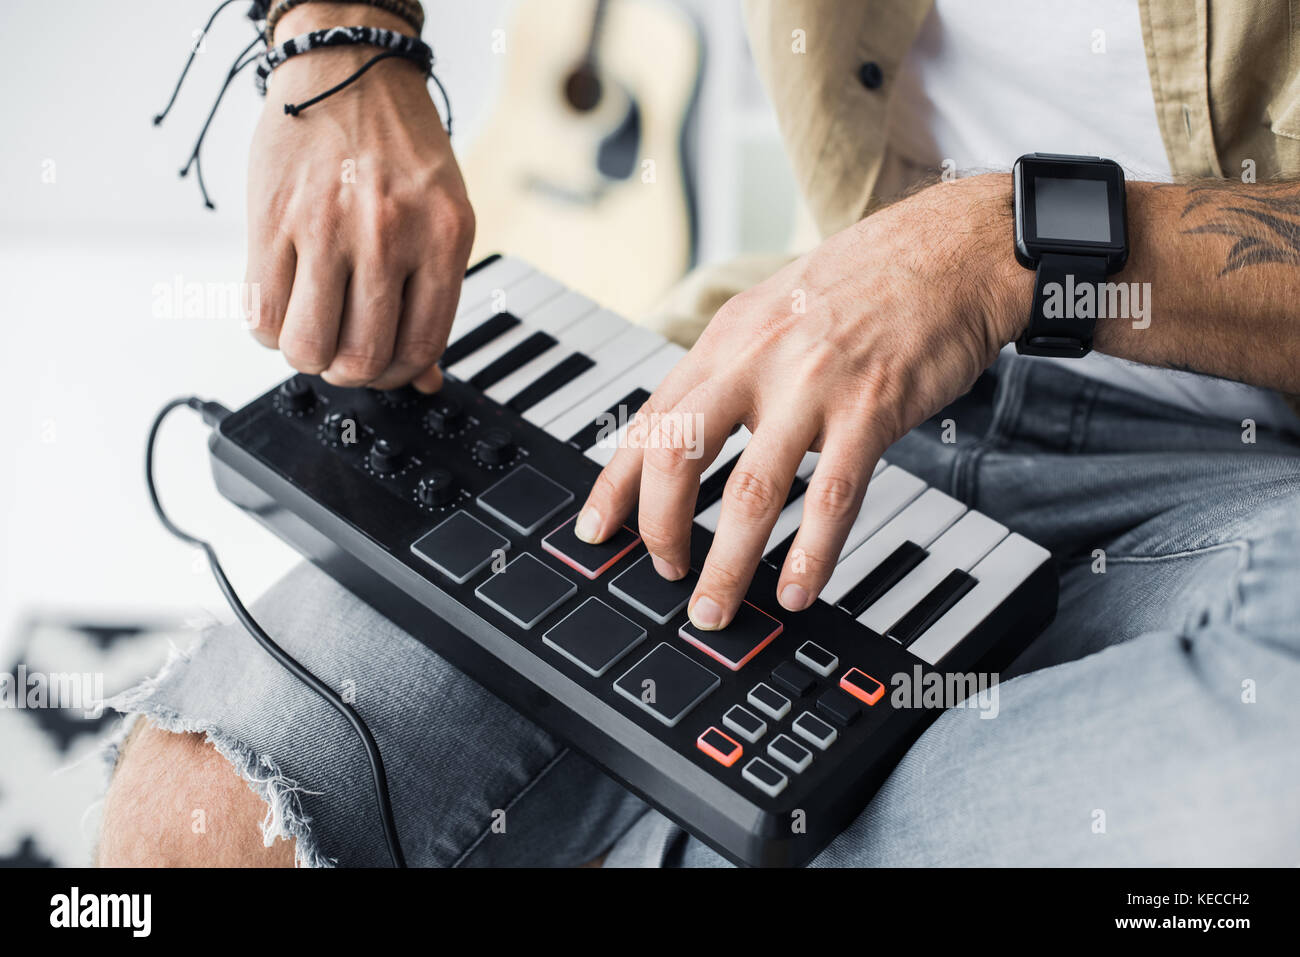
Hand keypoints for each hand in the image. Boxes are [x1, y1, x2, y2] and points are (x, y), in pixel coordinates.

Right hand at [245, 4, 473, 391]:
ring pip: (306, 346)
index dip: (397, 377)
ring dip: (306, 355)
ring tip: (311, 331)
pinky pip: (261, 312)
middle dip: (348, 372)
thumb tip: (424, 378)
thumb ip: (434, 298)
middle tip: (343, 353)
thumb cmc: (400, 149)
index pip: (420, 348)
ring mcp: (327, 228)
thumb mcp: (443, 217)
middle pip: (360, 359)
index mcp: (443, 237)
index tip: (385, 371)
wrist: (347, 71)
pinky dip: (269, 329)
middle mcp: (389, 235)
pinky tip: (283, 307)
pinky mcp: (272, 219)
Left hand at [575, 174, 1029, 629]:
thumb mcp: (772, 312)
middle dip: (661, 528)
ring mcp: (813, 385)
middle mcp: (757, 359)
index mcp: (726, 339)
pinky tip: (797, 589)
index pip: (651, 420)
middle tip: (665, 572)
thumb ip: (731, 371)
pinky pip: (832, 498)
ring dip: (727, 562)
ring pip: (752, 491)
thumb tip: (692, 435)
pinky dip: (810, 555)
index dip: (616, 484)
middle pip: (678, 454)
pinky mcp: (871, 411)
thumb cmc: (866, 284)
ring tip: (717, 605)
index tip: (598, 530)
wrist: (952, 249)